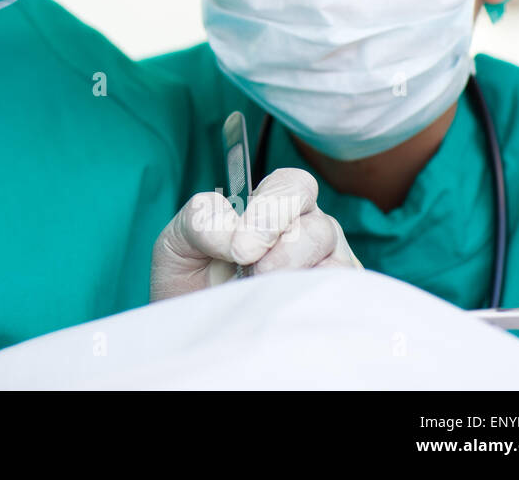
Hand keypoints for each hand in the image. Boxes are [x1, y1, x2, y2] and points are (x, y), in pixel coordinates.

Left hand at [150, 168, 360, 300]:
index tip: (242, 246)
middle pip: (321, 226)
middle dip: (284, 248)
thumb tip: (233, 231)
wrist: (193, 332)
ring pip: (334, 264)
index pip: (294, 186)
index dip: (273, 208)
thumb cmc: (190, 280)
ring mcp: (324, 271)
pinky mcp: (333, 307)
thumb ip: (201, 219)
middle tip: (252, 271)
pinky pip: (339, 300)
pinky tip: (280, 310)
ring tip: (259, 293)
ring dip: (293, 278)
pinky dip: (309, 304)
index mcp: (273, 208)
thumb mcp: (179, 240)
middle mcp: (307, 234)